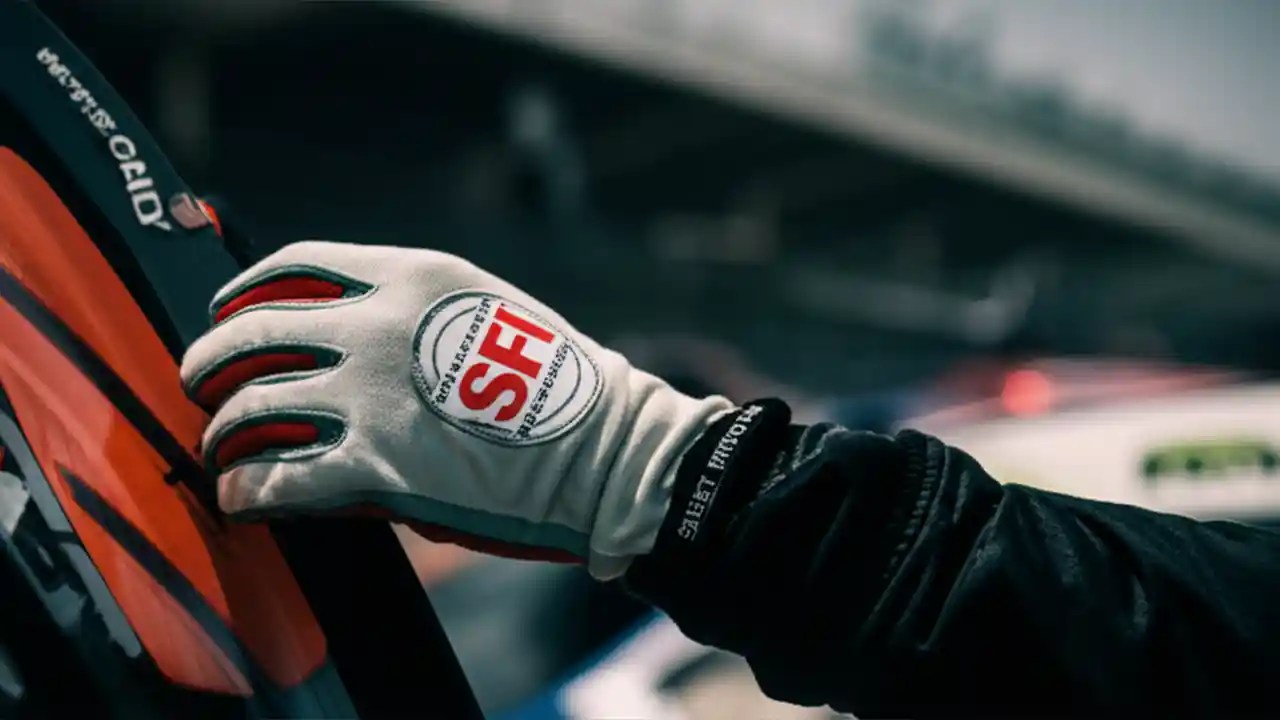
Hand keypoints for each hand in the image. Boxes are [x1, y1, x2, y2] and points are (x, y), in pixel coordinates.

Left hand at [180, 241, 732, 577]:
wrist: (605, 451)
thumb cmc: (557, 388)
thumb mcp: (485, 310)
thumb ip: (413, 312)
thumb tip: (347, 334)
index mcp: (409, 276)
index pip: (293, 265)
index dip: (243, 293)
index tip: (228, 313)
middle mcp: (375, 325)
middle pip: (250, 331)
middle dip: (210, 363)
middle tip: (204, 388)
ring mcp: (369, 397)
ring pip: (247, 406)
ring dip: (222, 433)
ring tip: (223, 452)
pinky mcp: (372, 471)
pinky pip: (272, 479)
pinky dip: (244, 491)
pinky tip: (243, 498)